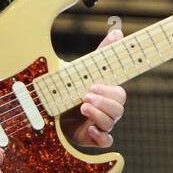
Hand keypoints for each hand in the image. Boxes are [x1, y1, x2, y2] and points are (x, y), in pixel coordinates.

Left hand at [58, 29, 127, 147]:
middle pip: (118, 107)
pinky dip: (100, 136)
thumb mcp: (85, 69)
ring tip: (82, 106)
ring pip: (111, 122)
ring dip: (98, 114)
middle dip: (102, 101)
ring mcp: (101, 124)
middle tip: (85, 95)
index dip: (111, 90)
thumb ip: (103, 51)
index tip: (94, 85)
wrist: (53, 112)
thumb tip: (118, 32)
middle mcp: (107, 110)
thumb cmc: (73, 88)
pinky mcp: (93, 138)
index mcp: (106, 94)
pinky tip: (90, 130)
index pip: (119, 92)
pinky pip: (106, 141)